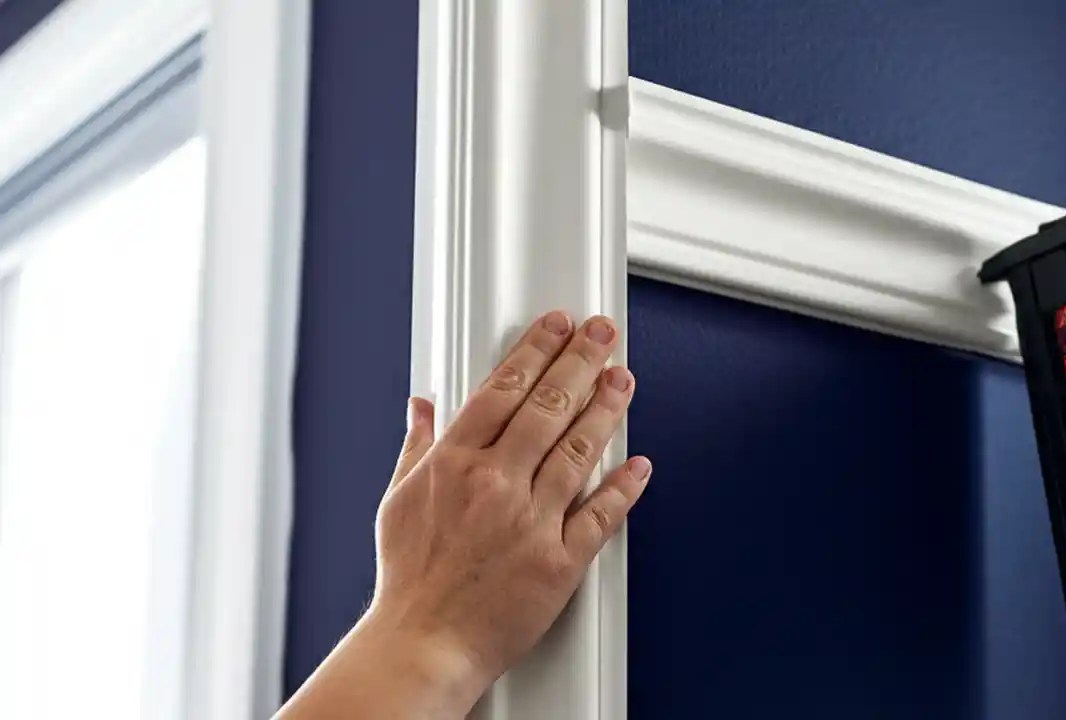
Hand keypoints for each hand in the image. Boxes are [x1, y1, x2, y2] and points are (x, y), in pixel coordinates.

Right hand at [275, 311, 649, 719]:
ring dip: (606, 409)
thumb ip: (418, 447)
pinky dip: (623, 489)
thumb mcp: (398, 501)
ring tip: (624, 379)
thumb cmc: (410, 579)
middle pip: (548, 406)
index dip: (536, 350)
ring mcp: (529, 522)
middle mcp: (495, 485)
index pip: (502, 388)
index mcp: (454, 464)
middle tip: (603, 334)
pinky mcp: (558, 561)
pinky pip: (599, 516)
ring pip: (578, 450)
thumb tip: (422, 406)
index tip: (557, 326)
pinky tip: (640, 465)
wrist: (425, 643)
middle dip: (580, 361)